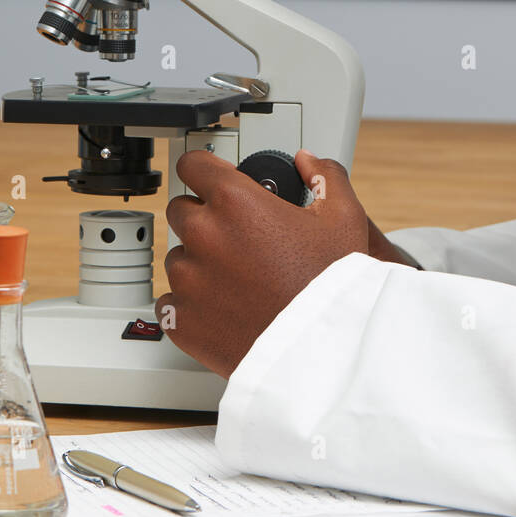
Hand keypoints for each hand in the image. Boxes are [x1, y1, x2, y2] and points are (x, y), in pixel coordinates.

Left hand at [155, 148, 370, 378]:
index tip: (212, 180)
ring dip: (198, 262)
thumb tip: (307, 162)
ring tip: (237, 279)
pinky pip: (171, 302)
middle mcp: (204, 235)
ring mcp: (189, 280)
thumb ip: (324, 177)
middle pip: (181, 210)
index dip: (206, 170)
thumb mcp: (344, 218)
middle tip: (238, 238)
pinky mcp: (181, 321)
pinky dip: (191, 304)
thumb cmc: (331, 287)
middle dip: (204, 218)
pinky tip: (224, 308)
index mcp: (235, 201)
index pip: (192, 164)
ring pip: (177, 258)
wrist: (322, 353)